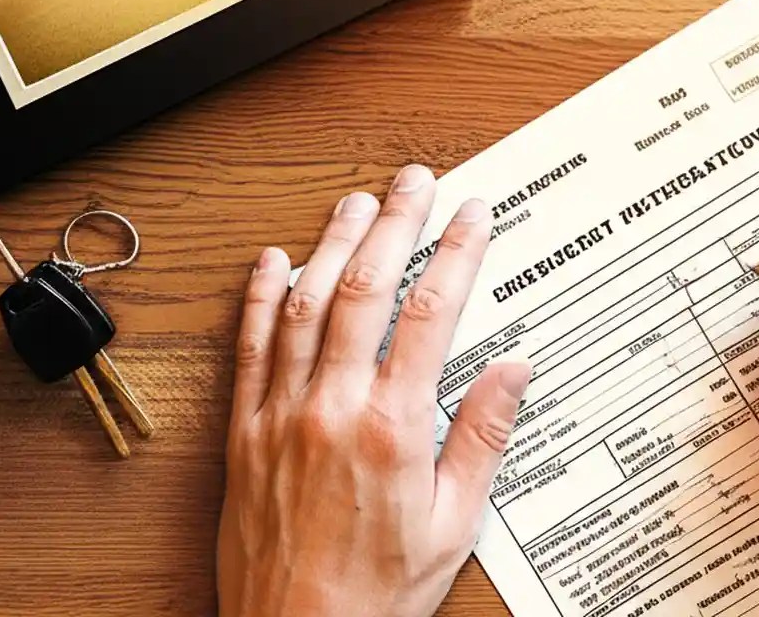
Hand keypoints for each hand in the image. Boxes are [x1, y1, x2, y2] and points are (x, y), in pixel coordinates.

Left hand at [217, 165, 530, 616]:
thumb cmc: (376, 592)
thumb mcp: (455, 524)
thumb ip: (481, 438)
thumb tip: (512, 372)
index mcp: (394, 427)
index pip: (430, 314)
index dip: (455, 253)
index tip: (471, 216)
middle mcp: (334, 407)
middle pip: (366, 289)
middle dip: (395, 224)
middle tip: (414, 183)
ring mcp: (283, 414)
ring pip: (306, 306)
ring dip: (331, 244)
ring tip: (356, 203)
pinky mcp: (245, 433)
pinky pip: (250, 349)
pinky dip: (259, 299)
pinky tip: (272, 262)